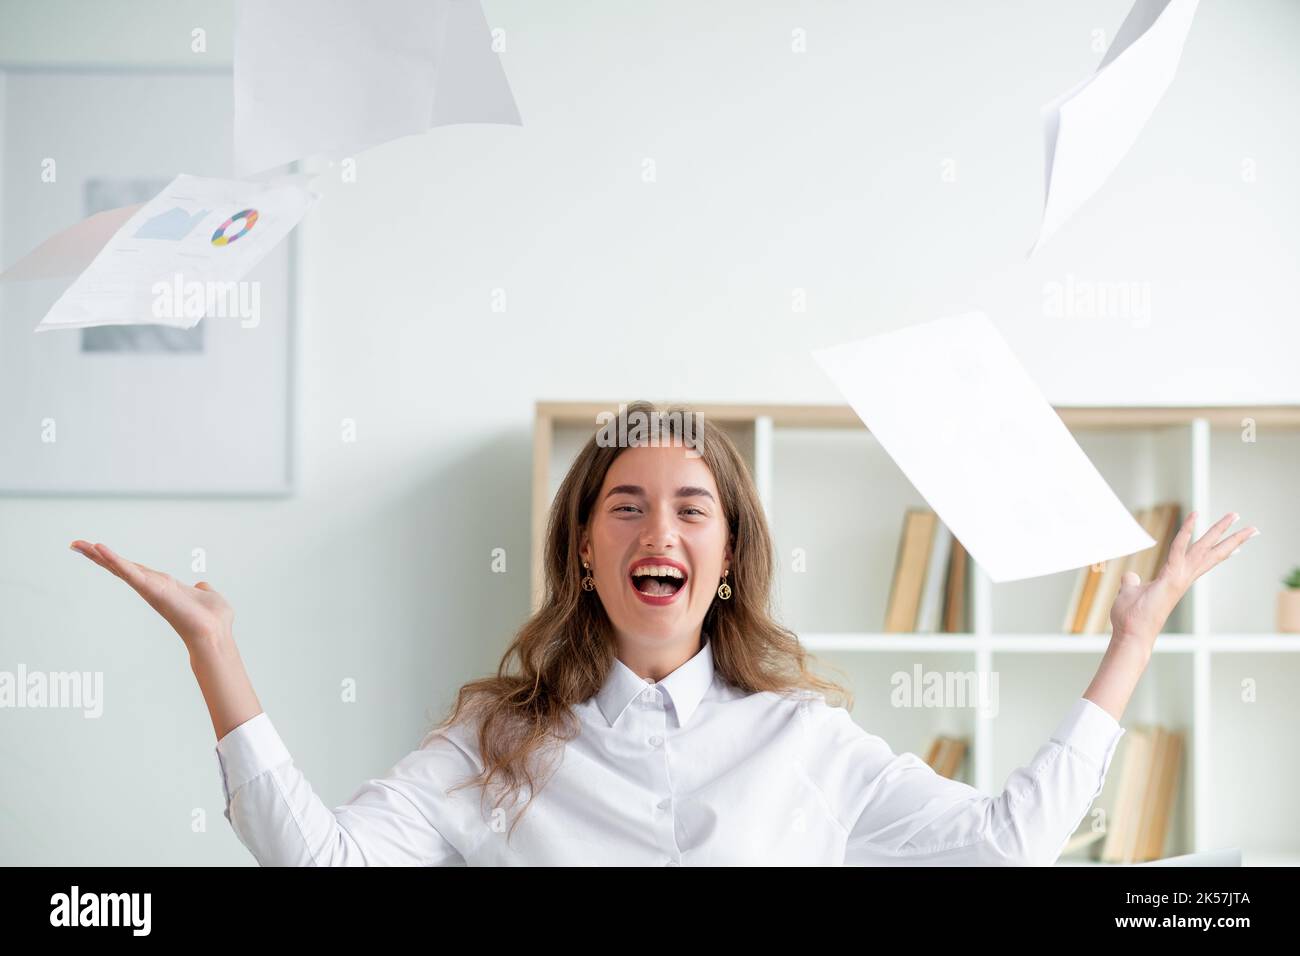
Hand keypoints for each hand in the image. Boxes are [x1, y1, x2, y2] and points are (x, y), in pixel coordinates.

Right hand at [71, 540, 234, 650]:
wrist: (215, 633)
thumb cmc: (213, 620)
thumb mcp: (208, 596)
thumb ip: (202, 590)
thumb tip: (202, 586)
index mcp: (162, 585)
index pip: (135, 569)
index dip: (117, 560)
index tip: (98, 549)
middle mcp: (152, 587)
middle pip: (120, 567)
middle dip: (98, 556)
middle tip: (76, 544)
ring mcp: (150, 588)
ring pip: (121, 568)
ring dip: (100, 555)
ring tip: (79, 544)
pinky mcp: (152, 589)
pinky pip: (130, 572)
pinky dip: (115, 560)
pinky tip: (100, 549)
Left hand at [1109, 511, 1257, 651]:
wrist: (1131, 634)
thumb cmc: (1131, 617)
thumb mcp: (1131, 593)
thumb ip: (1132, 583)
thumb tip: (1130, 577)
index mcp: (1176, 578)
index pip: (1200, 559)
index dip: (1216, 547)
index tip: (1235, 540)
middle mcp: (1183, 577)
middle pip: (1211, 552)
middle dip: (1230, 537)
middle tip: (1251, 526)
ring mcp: (1179, 577)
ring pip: (1204, 549)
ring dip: (1220, 530)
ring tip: (1235, 515)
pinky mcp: (1170, 577)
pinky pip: (1178, 549)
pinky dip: (1186, 532)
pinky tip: (1194, 516)